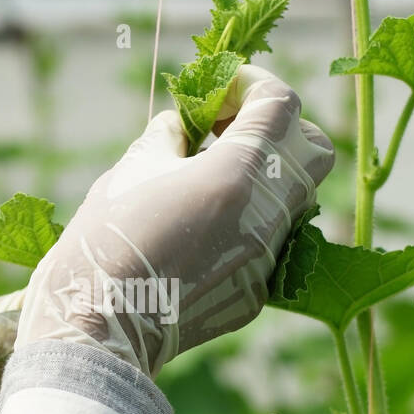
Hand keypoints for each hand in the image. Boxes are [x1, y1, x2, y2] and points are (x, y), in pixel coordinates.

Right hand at [16, 65, 333, 375]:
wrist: (99, 329)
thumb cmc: (108, 240)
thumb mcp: (132, 168)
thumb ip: (170, 137)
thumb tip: (185, 127)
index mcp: (238, 175)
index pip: (281, 104)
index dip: (252, 84)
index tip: (219, 89)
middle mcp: (267, 217)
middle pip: (314, 149)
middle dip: (280, 128)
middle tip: (229, 130)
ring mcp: (267, 260)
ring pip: (294, 199)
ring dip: (263, 177)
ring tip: (208, 181)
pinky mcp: (257, 294)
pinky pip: (268, 243)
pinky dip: (245, 224)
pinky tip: (199, 232)